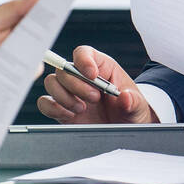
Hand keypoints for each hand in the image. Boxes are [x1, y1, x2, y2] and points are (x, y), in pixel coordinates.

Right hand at [37, 45, 151, 124]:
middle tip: (94, 99)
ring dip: (64, 96)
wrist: (124, 131)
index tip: (92, 75)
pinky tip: (70, 116)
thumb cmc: (131, 112)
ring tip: (82, 109)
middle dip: (77, 85)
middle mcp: (82, 78)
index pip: (84, 53)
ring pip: (52, 82)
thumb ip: (133, 102)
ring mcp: (70, 93)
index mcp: (101, 68)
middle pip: (64, 68)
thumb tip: (126, 97)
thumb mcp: (138, 108)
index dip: (84, 60)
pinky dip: (53, 108)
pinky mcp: (62, 109)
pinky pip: (45, 103)